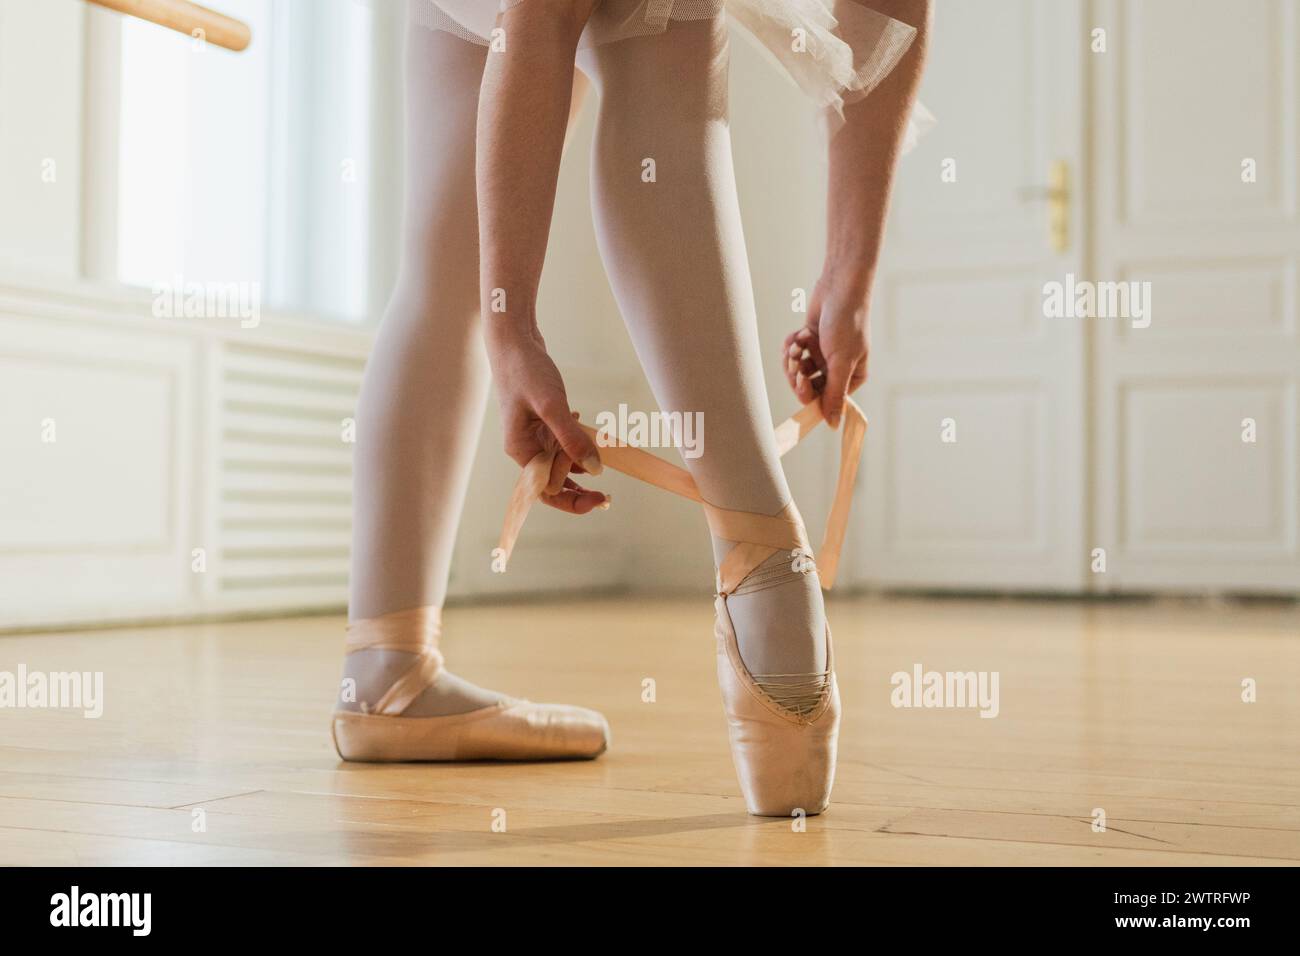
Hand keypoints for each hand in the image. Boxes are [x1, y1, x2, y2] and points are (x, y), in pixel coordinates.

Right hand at [487, 325, 608, 514]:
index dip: (573, 499)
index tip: (601, 496)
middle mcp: (526, 447)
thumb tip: (595, 470)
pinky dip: (576, 442)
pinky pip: (561, 444)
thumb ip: (572, 438)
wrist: (513, 340)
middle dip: (579, 488)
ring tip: (604, 469)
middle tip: (607, 495)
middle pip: (553, 482)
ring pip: (560, 464)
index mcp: (521, 449)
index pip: (546, 490)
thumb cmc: (525, 371)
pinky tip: (584, 426)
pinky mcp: (542, 422)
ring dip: (580, 466)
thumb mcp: (552, 405)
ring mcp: (534, 435)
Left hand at [782, 269, 870, 427]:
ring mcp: (822, 356)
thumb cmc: (847, 324)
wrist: (839, 288)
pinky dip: (791, 344)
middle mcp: (838, 369)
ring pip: (796, 371)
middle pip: (807, 388)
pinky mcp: (809, 343)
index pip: (825, 400)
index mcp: (853, 377)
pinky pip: (792, 355)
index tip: (801, 381)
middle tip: (796, 361)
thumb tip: (833, 426)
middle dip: (798, 373)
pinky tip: (798, 333)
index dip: (809, 393)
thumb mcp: (841, 362)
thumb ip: (834, 395)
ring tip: (799, 341)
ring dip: (794, 356)